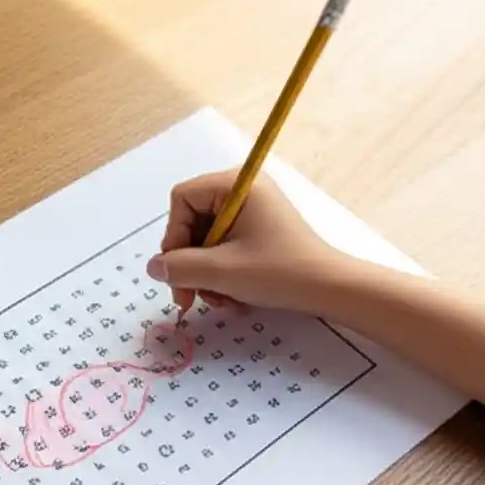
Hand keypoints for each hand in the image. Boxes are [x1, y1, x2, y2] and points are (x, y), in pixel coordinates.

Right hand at [149, 170, 343, 314]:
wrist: (330, 289)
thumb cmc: (279, 272)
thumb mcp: (222, 271)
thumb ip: (180, 267)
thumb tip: (153, 267)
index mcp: (237, 184)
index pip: (183, 199)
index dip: (174, 236)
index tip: (178, 270)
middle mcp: (244, 190)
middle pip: (193, 221)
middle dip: (190, 262)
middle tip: (189, 298)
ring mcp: (253, 210)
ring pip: (207, 240)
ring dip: (205, 273)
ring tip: (219, 300)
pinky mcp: (260, 230)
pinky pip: (225, 247)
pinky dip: (222, 273)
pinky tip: (232, 296)